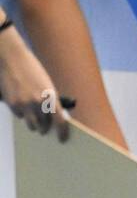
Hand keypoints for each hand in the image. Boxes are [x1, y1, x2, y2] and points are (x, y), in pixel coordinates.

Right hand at [0, 26, 69, 141]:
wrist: (11, 58)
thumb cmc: (32, 70)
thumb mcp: (47, 85)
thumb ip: (51, 101)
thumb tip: (54, 118)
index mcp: (51, 97)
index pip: (60, 122)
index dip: (62, 133)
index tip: (62, 139)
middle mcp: (38, 103)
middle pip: (44, 126)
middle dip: (44, 128)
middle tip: (44, 128)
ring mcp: (24, 104)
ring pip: (30, 124)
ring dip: (32, 122)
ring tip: (32, 115)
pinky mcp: (12, 103)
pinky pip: (18, 115)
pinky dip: (20, 112)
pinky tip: (20, 102)